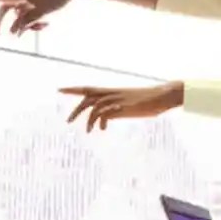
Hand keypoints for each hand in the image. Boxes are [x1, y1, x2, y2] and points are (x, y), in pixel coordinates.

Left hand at [59, 82, 183, 131]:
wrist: (161, 97)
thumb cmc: (147, 101)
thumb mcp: (127, 105)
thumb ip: (114, 109)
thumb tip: (105, 118)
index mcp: (111, 91)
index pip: (87, 88)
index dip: (73, 89)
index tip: (59, 89)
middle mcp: (111, 93)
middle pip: (86, 98)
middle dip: (76, 109)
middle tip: (67, 122)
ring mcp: (116, 99)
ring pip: (93, 106)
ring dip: (88, 120)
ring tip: (88, 131)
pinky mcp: (121, 107)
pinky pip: (104, 113)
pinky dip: (100, 121)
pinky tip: (103, 129)